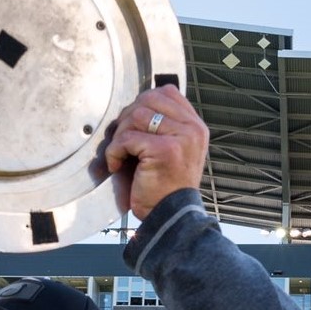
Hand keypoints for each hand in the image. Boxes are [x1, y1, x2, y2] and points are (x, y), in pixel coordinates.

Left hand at [101, 85, 207, 218]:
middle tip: (123, 141)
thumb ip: (165, 125)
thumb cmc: (167, 187)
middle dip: (128, 118)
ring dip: (120, 134)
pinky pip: (127, 138)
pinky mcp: (164, 150)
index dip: (143, 103)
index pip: (167, 92)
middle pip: (149, 99)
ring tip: (121, 153)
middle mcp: (192, 129)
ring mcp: (181, 138)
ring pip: (137, 115)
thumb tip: (137, 105)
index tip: (134, 126)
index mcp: (196, 126)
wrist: (172, 216)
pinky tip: (117, 165)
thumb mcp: (174, 150)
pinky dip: (115, 151)